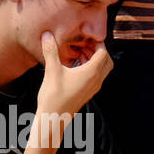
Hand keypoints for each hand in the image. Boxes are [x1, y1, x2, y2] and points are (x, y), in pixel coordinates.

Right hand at [33, 31, 112, 145]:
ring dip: (93, 59)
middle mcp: (96, 81)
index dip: (96, 42)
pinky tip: (74, 65)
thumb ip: (51, 51)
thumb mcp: (52, 70)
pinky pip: (95, 76)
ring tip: (78, 53)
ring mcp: (93, 88)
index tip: (86, 36)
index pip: (103, 52)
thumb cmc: (54, 96)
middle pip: (106, 61)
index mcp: (92, 73)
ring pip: (101, 69)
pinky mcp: (87, 92)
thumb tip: (47, 33)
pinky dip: (89, 67)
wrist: (53, 119)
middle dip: (97, 50)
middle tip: (84, 44)